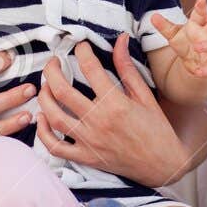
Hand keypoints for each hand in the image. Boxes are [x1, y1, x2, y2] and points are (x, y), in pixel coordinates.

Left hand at [34, 33, 191, 187]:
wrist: (163, 166)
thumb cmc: (157, 130)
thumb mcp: (145, 95)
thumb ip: (128, 67)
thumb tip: (120, 40)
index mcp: (116, 104)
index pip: (90, 69)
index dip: (82, 52)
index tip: (81, 46)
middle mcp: (99, 122)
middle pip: (62, 91)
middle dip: (52, 70)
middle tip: (54, 62)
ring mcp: (89, 142)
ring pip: (54, 117)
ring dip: (44, 98)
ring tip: (46, 86)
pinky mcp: (86, 157)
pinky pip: (55, 147)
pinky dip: (43, 132)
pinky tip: (43, 117)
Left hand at [150, 0, 206, 77]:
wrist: (196, 65)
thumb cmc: (187, 44)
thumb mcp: (173, 34)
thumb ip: (164, 26)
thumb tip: (153, 16)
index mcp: (198, 26)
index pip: (201, 13)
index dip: (201, 6)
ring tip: (197, 46)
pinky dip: (205, 70)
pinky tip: (199, 72)